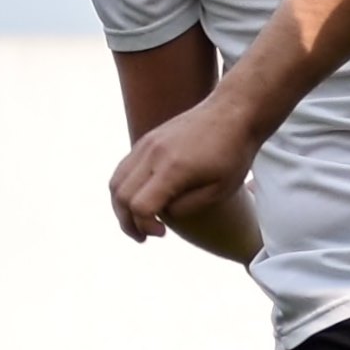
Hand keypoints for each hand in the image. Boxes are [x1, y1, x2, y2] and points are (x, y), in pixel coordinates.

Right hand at [110, 95, 261, 245]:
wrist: (232, 111)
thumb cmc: (233, 153)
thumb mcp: (219, 190)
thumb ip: (187, 207)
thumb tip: (162, 214)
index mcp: (173, 168)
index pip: (140, 206)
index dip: (145, 226)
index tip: (162, 233)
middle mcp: (153, 154)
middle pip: (121, 196)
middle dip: (128, 223)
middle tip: (144, 237)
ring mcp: (147, 143)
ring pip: (116, 182)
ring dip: (121, 207)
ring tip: (137, 223)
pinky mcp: (147, 139)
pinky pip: (124, 168)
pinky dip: (125, 188)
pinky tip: (140, 199)